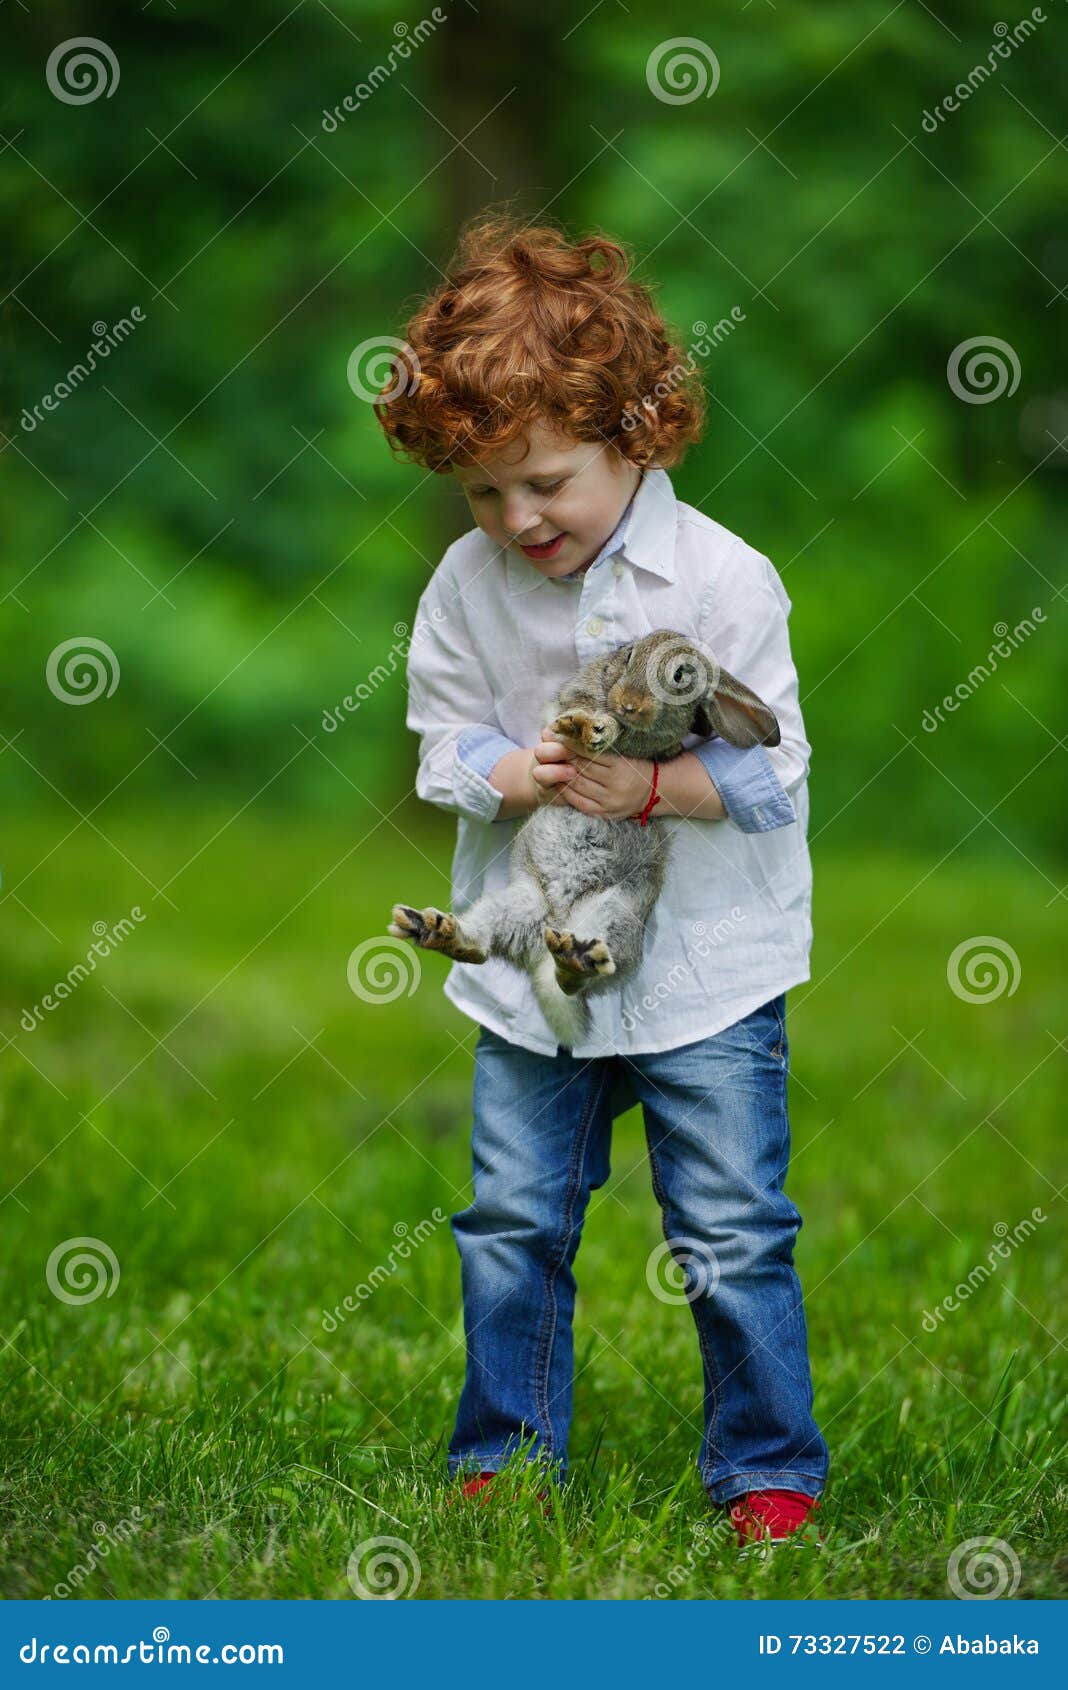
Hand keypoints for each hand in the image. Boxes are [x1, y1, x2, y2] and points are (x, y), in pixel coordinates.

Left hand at [537, 730, 654, 820]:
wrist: (653, 791)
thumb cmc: (636, 763)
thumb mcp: (624, 749)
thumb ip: (602, 741)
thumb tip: (574, 728)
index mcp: (622, 764)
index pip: (589, 751)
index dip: (571, 742)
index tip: (557, 734)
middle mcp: (616, 784)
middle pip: (581, 768)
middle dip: (563, 756)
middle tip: (548, 747)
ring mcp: (610, 801)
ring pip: (577, 785)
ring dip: (561, 773)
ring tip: (551, 763)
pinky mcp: (605, 813)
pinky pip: (579, 802)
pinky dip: (566, 791)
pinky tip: (559, 781)